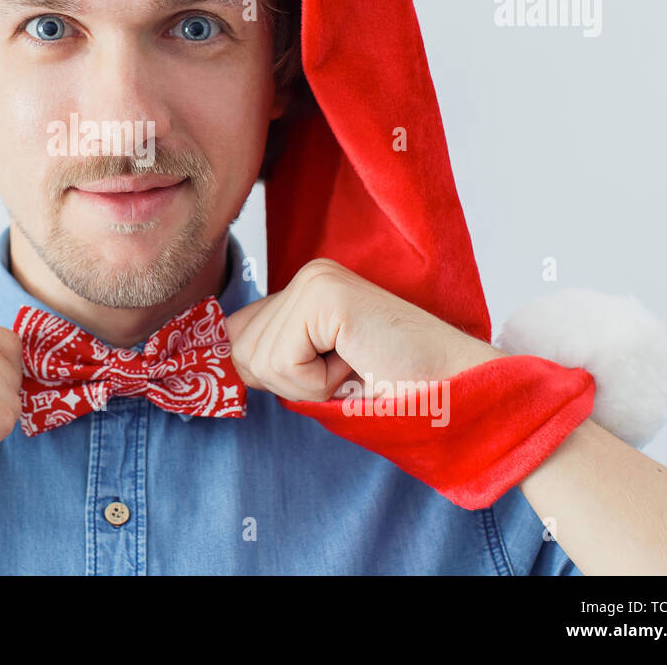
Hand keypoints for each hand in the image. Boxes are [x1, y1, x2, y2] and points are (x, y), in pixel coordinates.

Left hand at [224, 258, 502, 402]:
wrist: (454, 391)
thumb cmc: (391, 387)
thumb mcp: (317, 371)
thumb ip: (272, 355)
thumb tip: (213, 356)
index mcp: (304, 287)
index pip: (234, 333)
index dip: (259, 371)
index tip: (308, 378)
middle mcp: (307, 274)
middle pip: (241, 351)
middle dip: (289, 382)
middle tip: (345, 372)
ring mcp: (316, 280)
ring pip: (260, 360)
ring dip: (308, 386)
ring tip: (355, 368)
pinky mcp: (327, 298)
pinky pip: (285, 364)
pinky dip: (319, 384)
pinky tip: (358, 364)